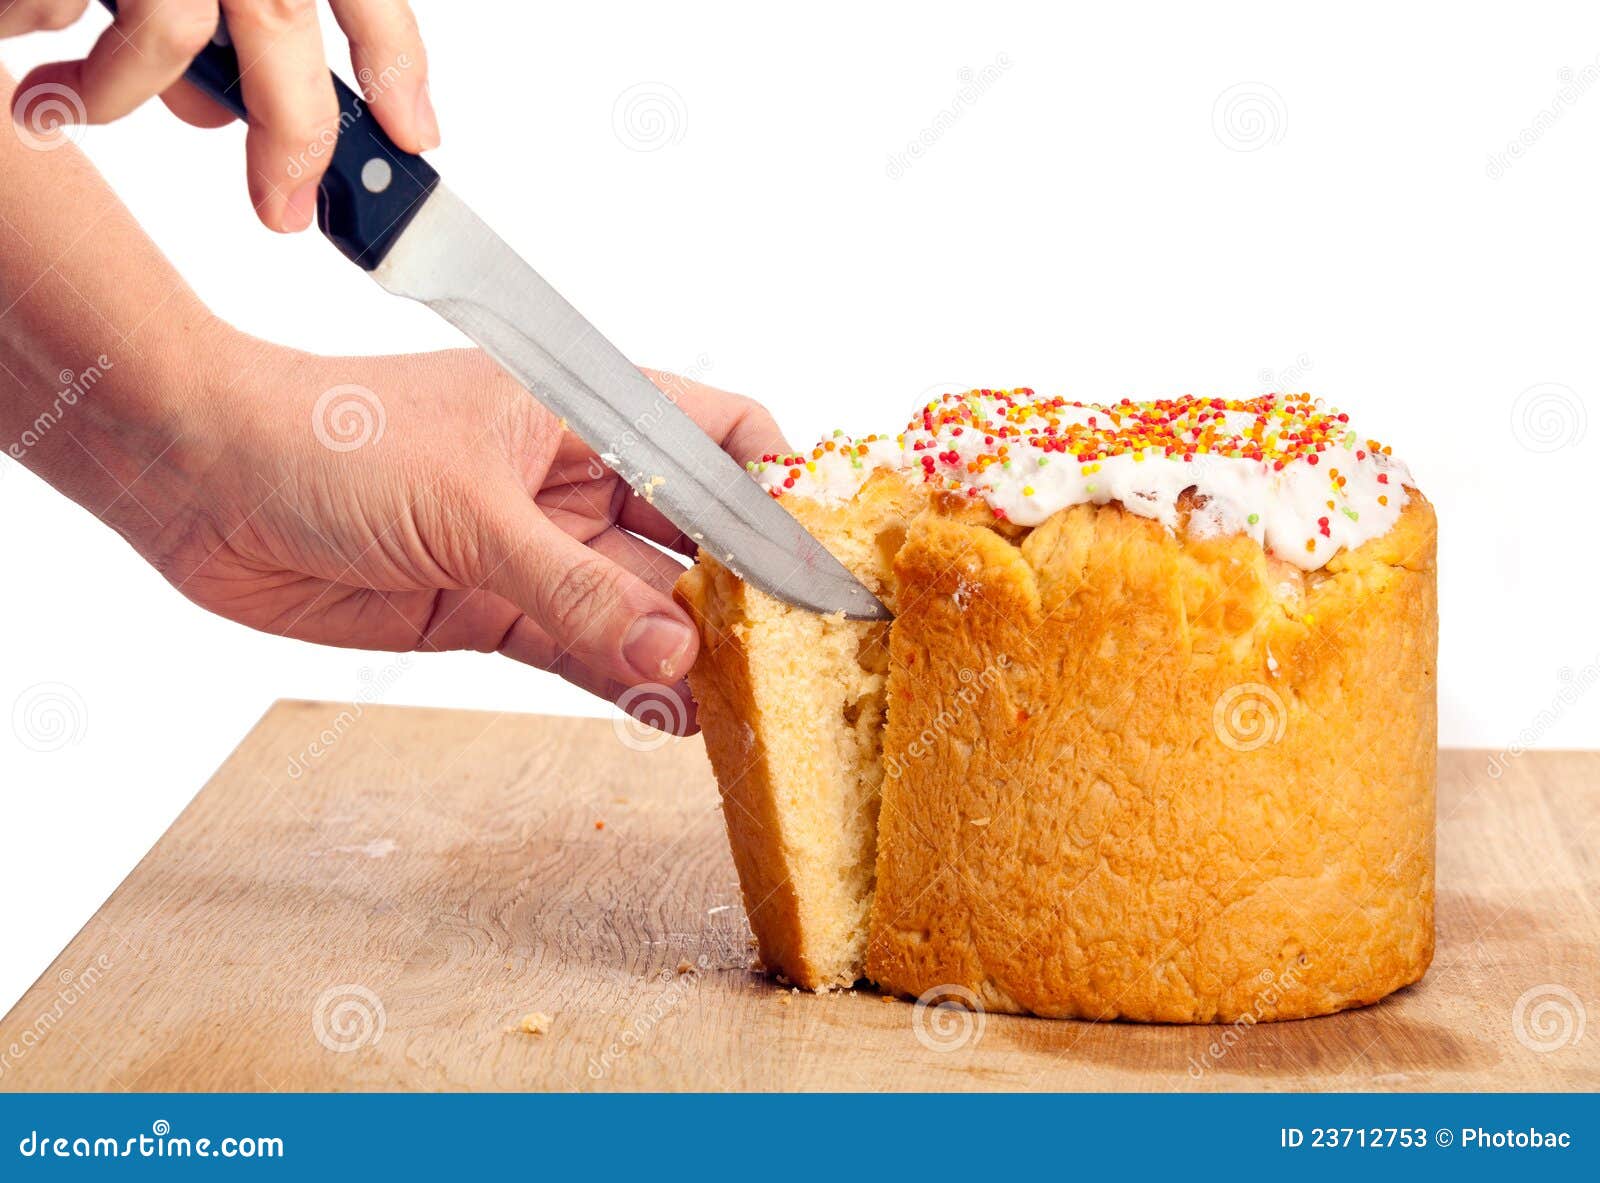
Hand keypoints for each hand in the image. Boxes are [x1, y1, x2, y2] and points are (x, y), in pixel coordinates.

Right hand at [2, 0, 437, 231]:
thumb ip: (233, 9)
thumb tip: (222, 108)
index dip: (396, 62)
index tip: (416, 134)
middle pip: (280, 22)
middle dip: (292, 137)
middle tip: (283, 212)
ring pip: (171, 28)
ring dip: (123, 92)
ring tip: (71, 103)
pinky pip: (60, 8)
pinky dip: (38, 27)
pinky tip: (26, 45)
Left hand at [122, 331, 787, 730]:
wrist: (205, 483)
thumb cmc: (331, 439)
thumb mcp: (469, 509)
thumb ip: (575, 588)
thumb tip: (675, 653)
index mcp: (583, 411)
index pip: (717, 436)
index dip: (778, 488)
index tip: (822, 552)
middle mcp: (573, 478)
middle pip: (690, 536)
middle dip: (742, 592)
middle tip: (799, 655)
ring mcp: (536, 548)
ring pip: (640, 605)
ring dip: (690, 652)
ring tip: (751, 704)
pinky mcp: (493, 608)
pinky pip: (582, 649)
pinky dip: (627, 682)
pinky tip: (679, 716)